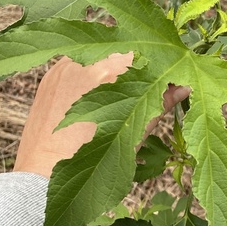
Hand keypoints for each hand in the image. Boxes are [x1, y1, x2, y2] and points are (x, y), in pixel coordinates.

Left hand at [13, 55, 188, 178]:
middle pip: (122, 52)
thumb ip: (161, 103)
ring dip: (110, 68)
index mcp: (111, 71)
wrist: (43, 173)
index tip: (166, 82)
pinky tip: (91, 94)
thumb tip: (183, 86)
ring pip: (98, 54)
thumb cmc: (93, 161)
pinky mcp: (50, 75)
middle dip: (134, 67)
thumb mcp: (136, 132)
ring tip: (115, 95)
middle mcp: (86, 60)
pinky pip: (77, 63)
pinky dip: (88, 73)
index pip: (146, 55)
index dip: (159, 67)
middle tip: (141, 92)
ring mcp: (64, 65)